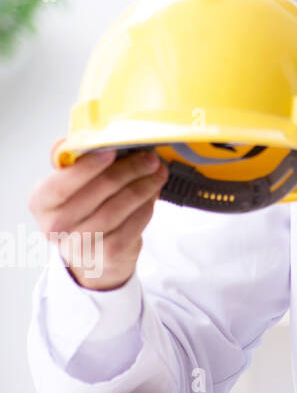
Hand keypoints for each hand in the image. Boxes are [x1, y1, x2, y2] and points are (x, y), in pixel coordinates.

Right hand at [28, 140, 168, 290]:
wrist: (90, 256)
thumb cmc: (82, 211)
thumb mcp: (69, 186)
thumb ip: (74, 161)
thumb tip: (82, 136)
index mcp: (42, 202)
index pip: (61, 184)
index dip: (88, 166)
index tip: (112, 150)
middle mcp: (56, 225)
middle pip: (99, 190)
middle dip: (130, 170)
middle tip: (149, 158)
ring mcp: (81, 244)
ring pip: (120, 207)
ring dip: (144, 186)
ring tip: (158, 173)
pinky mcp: (108, 254)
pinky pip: (134, 224)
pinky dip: (147, 206)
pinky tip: (153, 194)